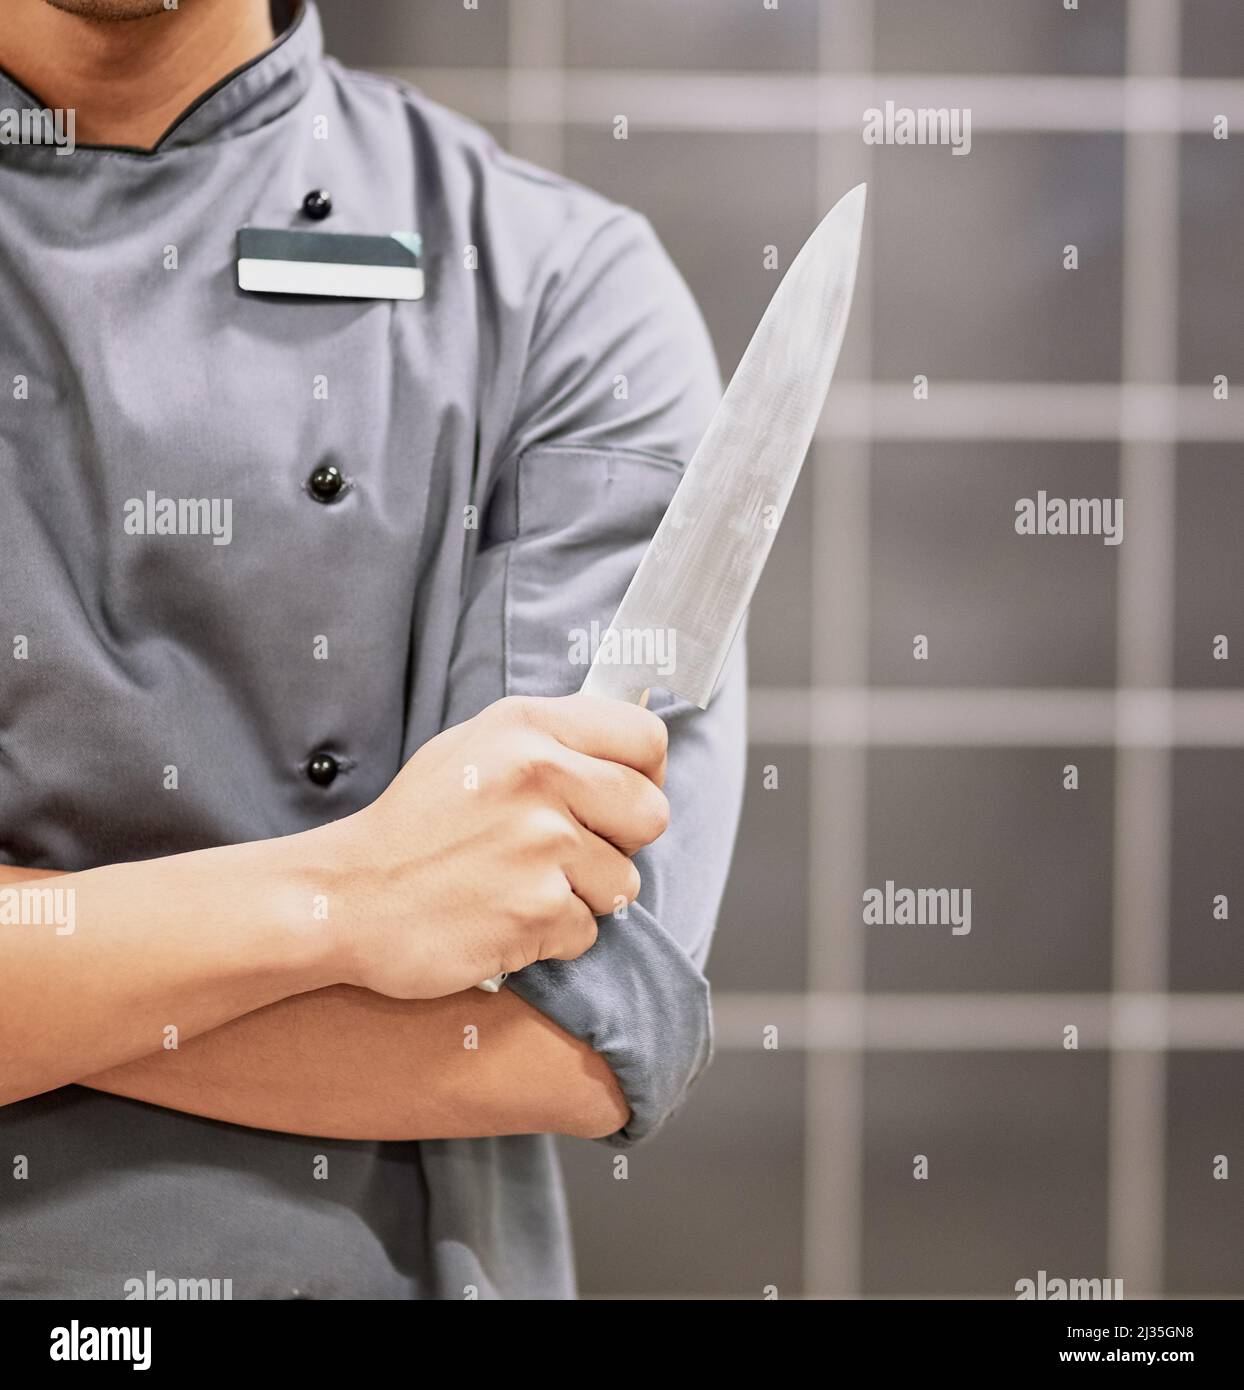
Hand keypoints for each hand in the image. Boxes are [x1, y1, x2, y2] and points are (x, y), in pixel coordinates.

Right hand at [330, 694, 669, 998]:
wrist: (347, 895)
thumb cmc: (414, 825)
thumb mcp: (476, 748)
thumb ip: (550, 742)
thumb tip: (628, 755)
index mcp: (529, 727)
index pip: (646, 738)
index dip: (645, 774)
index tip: (618, 797)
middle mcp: (541, 775)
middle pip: (650, 814)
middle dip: (620, 843)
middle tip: (566, 853)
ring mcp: (541, 844)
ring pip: (624, 882)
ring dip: (582, 896)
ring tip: (520, 885)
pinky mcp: (536, 909)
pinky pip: (587, 931)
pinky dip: (552, 936)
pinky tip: (504, 917)